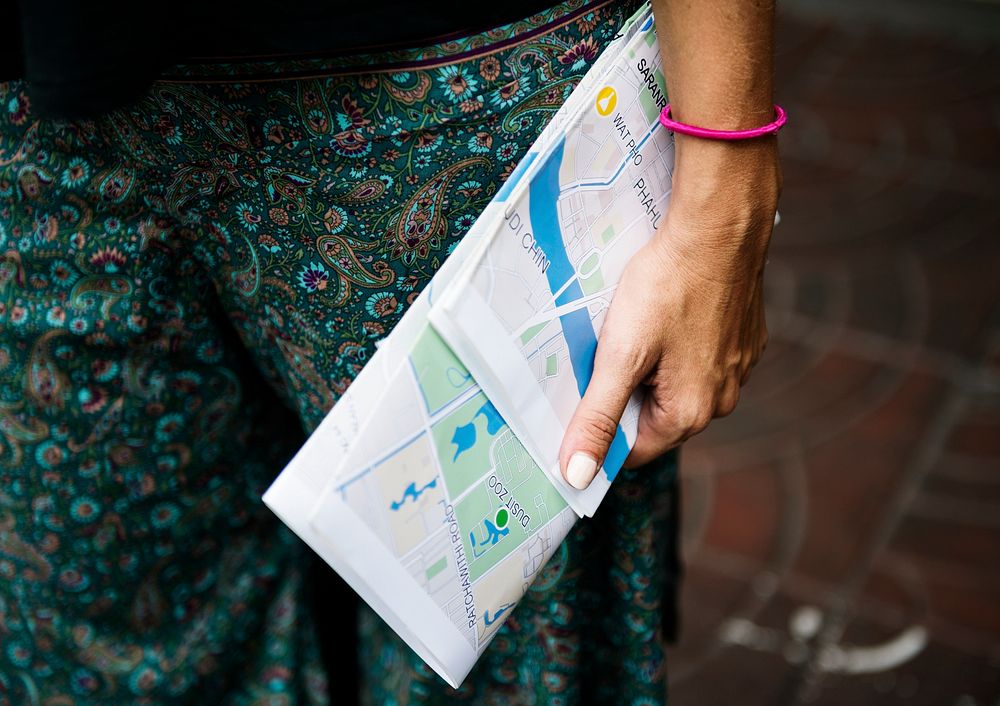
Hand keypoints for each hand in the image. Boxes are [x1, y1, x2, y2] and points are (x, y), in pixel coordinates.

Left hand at [559, 138, 780, 488]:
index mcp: (690, 414)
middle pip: (655, 417)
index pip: (632, 450)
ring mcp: (738, 369)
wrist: (719, 229)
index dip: (601, 431)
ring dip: (651, 368)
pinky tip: (665, 315)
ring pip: (677, 386)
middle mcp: (721, 400)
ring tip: (633, 330)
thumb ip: (597, 417)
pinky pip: (701, 358)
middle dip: (625, 393)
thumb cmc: (667, 288)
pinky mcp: (745, 340)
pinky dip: (678, 346)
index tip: (579, 401)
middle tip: (602, 355)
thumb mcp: (620, 355)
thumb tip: (576, 476)